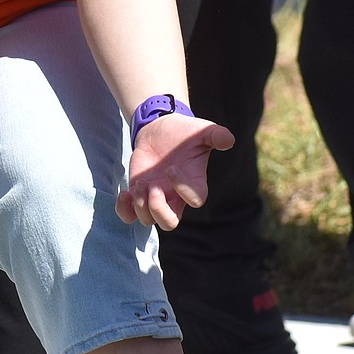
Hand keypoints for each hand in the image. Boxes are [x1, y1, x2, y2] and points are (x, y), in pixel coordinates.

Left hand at [117, 113, 235, 229]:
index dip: (184, 189)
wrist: (160, 130)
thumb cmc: (184, 133)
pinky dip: (124, 210)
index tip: (171, 168)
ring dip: (140, 204)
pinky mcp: (138, 194)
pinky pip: (129, 215)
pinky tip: (125, 192)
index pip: (195, 201)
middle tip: (153, 188)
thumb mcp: (202, 131)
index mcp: (194, 184)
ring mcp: (155, 198)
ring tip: (141, 182)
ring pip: (147, 220)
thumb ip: (216, 135)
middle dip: (158, 210)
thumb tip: (229, 140)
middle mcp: (175, 196)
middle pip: (169, 223)